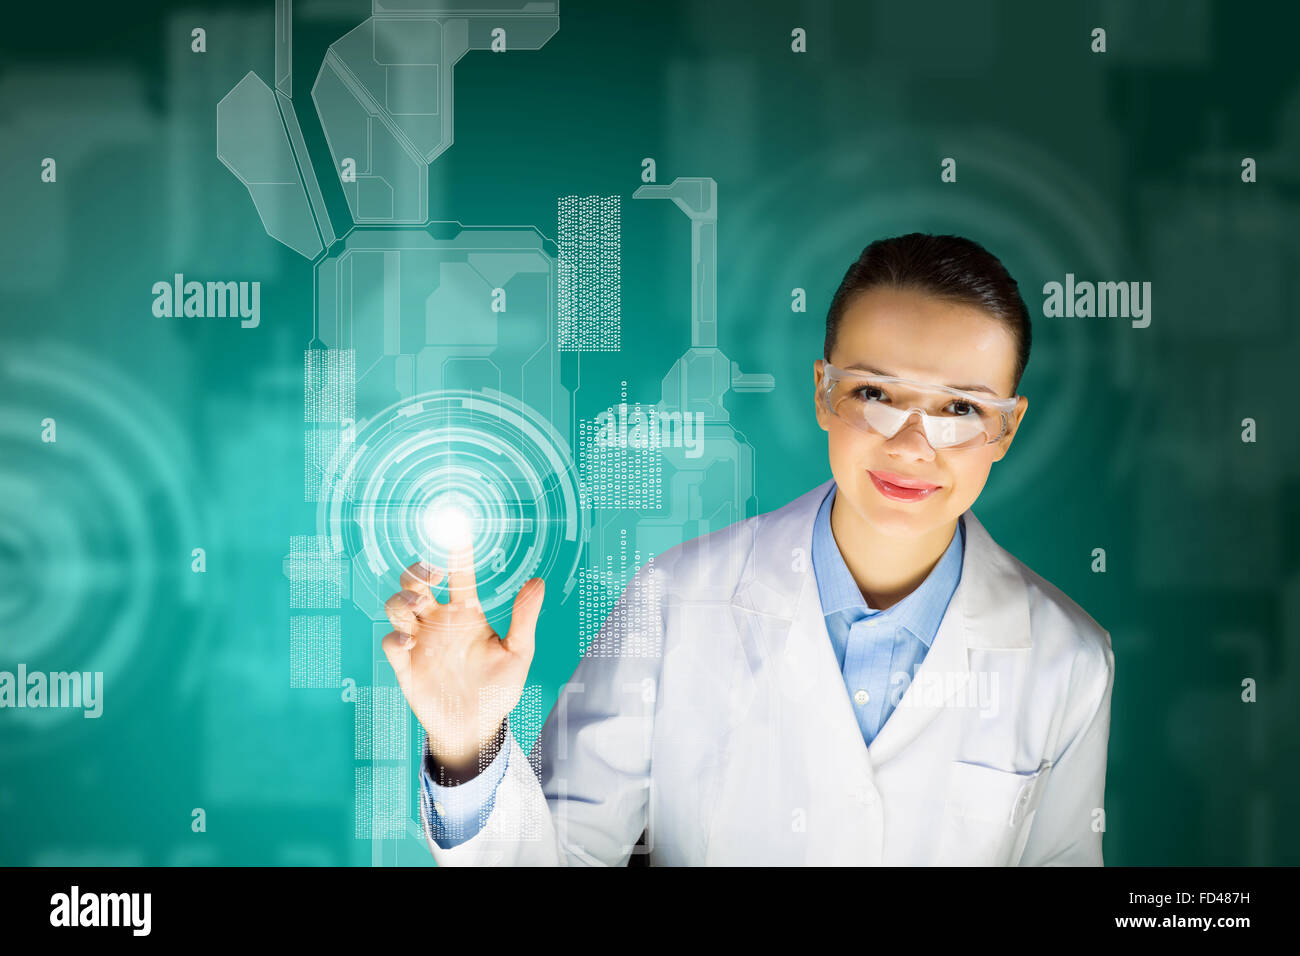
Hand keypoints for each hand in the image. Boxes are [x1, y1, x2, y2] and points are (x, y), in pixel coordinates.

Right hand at [381, 537, 544, 779]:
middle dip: (416, 571)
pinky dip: (395, 635)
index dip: (458, 553)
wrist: (477, 729)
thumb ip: (524, 618)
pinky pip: (390, 641)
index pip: (460, 576)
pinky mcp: (406, 665)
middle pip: (416, 583)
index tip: (456, 527)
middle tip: (431, 575)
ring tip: (418, 604)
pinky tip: (411, 640)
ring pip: (397, 606)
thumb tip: (537, 581)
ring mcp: (421, 643)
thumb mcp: (518, 652)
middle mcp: (439, 622)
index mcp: (466, 614)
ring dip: (402, 598)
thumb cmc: (499, 689)